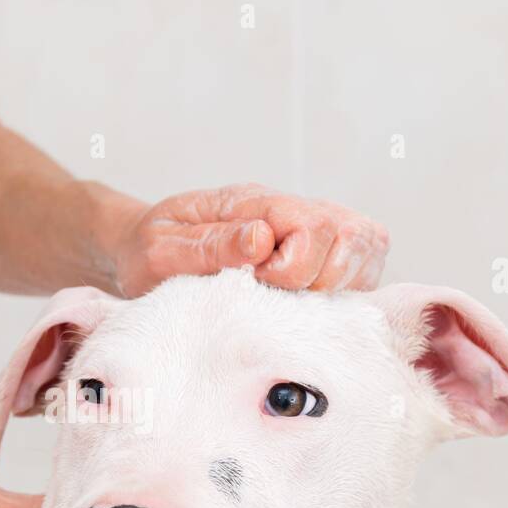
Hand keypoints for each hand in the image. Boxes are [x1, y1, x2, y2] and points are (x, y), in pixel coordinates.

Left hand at [107, 183, 389, 296]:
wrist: (140, 251)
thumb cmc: (148, 252)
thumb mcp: (161, 250)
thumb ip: (210, 245)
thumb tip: (262, 239)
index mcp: (253, 202)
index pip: (312, 223)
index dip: (295, 266)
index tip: (259, 283)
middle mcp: (289, 210)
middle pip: (351, 234)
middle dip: (321, 277)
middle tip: (275, 293)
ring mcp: (309, 231)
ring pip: (367, 246)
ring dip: (340, 283)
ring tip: (292, 300)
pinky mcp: (318, 257)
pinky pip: (362, 267)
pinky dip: (348, 290)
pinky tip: (310, 305)